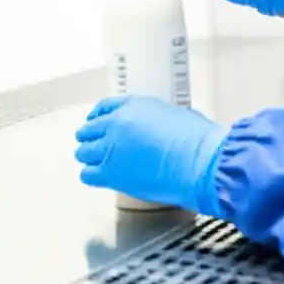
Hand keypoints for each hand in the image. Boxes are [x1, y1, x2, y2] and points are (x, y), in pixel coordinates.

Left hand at [75, 96, 226, 214]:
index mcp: (134, 105)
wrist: (199, 162)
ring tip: (100, 165)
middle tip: (97, 148)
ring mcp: (110, 148)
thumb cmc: (198, 141)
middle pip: (88, 130)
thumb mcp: (178, 116)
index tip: (95, 123)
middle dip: (92, 139)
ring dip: (91, 158)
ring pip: (83, 153)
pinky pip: (88, 175)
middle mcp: (117, 123)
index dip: (97, 117)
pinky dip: (93, 176)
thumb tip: (161, 129)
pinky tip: (103, 178)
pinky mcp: (110, 173)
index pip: (104, 107)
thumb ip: (159, 120)